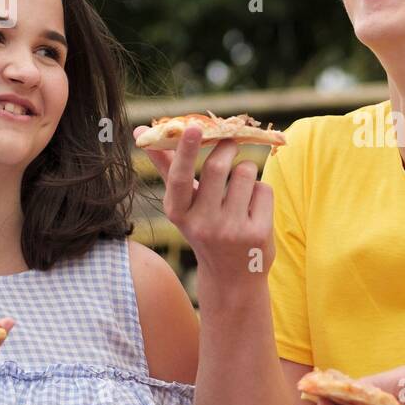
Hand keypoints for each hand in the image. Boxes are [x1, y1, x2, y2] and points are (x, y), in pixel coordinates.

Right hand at [134, 124, 274, 278]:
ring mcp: (231, 230)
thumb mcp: (183, 205)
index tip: (192, 126)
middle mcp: (202, 224)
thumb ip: (166, 167)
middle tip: (230, 142)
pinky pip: (263, 189)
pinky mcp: (257, 234)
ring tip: (241, 187)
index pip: (179, 177)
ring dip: (246, 170)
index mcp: (178, 213)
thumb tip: (140, 129)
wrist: (231, 278)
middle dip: (227, 147)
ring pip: (244, 173)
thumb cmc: (204, 229)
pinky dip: (260, 191)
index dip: (185, 150)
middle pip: (217, 166)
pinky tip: (253, 209)